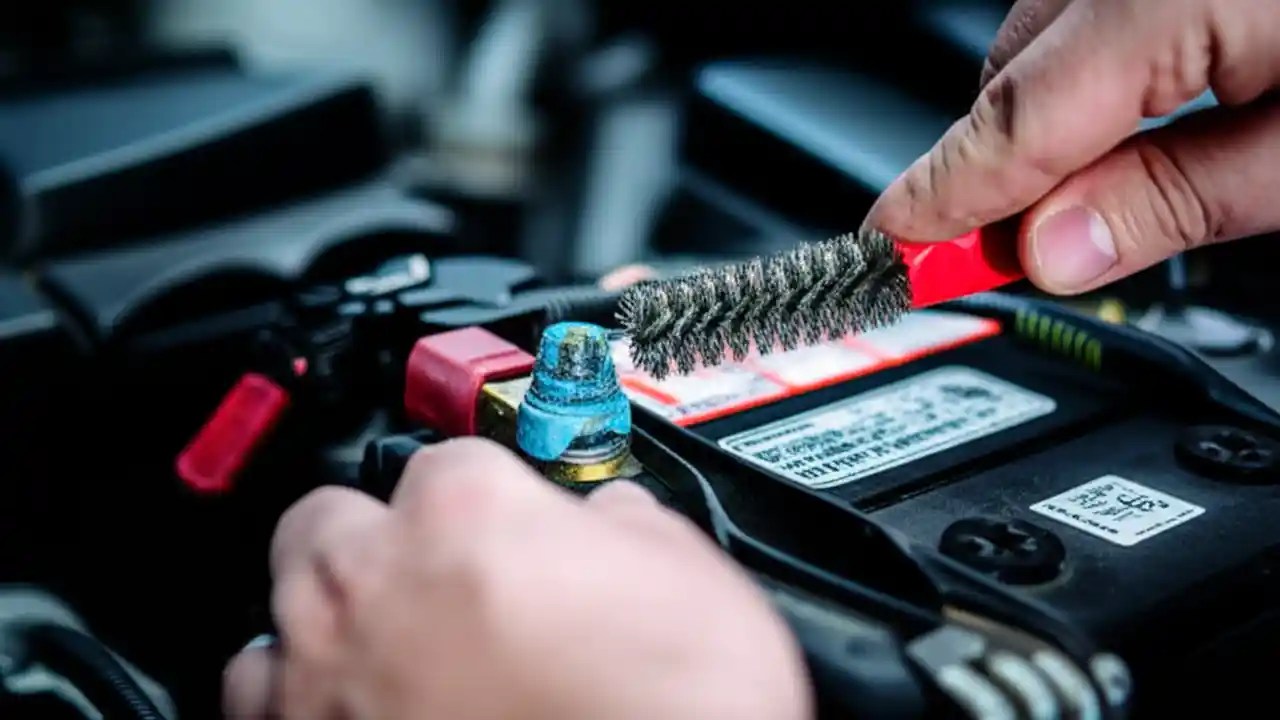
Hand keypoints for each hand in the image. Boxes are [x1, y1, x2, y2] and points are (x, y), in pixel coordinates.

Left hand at [222, 437, 811, 719]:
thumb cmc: (682, 708)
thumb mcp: (689, 574)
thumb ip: (622, 526)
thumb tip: (612, 523)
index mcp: (467, 512)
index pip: (449, 458)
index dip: (489, 495)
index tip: (508, 522)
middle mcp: (376, 584)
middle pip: (333, 513)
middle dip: (379, 533)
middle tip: (438, 570)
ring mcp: (331, 677)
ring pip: (285, 608)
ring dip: (330, 615)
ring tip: (392, 641)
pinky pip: (265, 702)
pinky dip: (303, 698)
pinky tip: (361, 704)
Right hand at [865, 0, 1279, 294]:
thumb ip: (1180, 199)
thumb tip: (1055, 251)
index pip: (1015, 115)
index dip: (943, 198)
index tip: (892, 252)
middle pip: (1013, 70)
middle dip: (1004, 168)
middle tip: (1022, 257)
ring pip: (1046, 35)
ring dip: (1051, 113)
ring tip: (1105, 189)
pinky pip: (1092, 9)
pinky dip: (1092, 65)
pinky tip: (1140, 107)